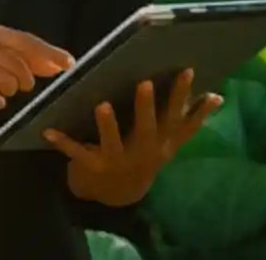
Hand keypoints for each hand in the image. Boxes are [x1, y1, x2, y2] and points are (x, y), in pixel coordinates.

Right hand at [0, 20, 74, 109]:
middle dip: (27, 78)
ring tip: (3, 92)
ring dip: (10, 91)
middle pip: (18, 63)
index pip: (25, 41)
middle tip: (24, 87)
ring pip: (4, 80)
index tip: (68, 64)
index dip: (49, 53)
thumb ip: (3, 50)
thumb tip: (42, 65)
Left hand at [43, 69, 223, 207]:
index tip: (187, 70)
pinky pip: (77, 153)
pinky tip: (48, 130)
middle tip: (144, 82)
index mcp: (162, 142)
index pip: (177, 117)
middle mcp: (144, 153)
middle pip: (148, 128)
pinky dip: (62, 142)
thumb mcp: (169, 142)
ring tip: (102, 105)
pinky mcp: (94, 167)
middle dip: (146, 106)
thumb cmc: (143, 155)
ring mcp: (119, 161)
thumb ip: (190, 121)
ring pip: (113, 142)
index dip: (184, 96)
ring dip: (107, 125)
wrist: (116, 194)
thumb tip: (218, 96)